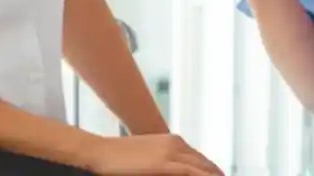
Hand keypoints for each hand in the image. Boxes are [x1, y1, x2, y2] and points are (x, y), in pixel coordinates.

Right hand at [85, 134, 222, 174]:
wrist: (101, 152)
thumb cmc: (120, 158)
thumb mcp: (148, 158)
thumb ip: (165, 163)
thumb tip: (175, 170)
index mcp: (174, 141)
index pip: (201, 160)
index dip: (212, 172)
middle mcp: (176, 144)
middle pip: (205, 164)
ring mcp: (171, 153)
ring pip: (202, 168)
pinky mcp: (164, 164)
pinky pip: (192, 172)